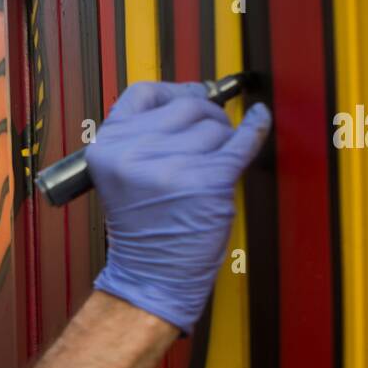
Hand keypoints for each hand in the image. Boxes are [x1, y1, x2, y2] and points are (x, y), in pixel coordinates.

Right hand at [85, 81, 271, 332]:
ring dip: (223, 142)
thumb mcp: (124, 174)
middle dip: (206, 118)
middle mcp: (134, 152)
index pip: (142, 93)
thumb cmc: (145, 229)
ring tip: (212, 167)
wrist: (152, 277)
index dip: (172, 90)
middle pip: (186, 105)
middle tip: (210, 141)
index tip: (192, 95)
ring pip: (215, 127)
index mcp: (107, 147)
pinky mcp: (205, 182)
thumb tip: (198, 94)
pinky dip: (256, 129)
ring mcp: (170, 166)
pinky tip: (259, 120)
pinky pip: (241, 143)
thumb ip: (147, 135)